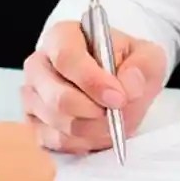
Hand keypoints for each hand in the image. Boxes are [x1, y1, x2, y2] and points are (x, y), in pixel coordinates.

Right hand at [21, 21, 166, 153]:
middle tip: (118, 115)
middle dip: (95, 113)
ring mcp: (32, 96)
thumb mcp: (147, 56)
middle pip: (58, 98)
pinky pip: (55, 142)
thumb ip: (142, 66)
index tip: (118, 98)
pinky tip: (98, 133)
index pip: (66, 58)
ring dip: (93, 130)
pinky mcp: (33, 124)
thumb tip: (129, 86)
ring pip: (58, 123)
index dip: (92, 82)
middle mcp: (39, 65)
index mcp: (62, 37)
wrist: (118, 84)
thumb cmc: (127, 65)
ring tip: (113, 122)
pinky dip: (82, 143)